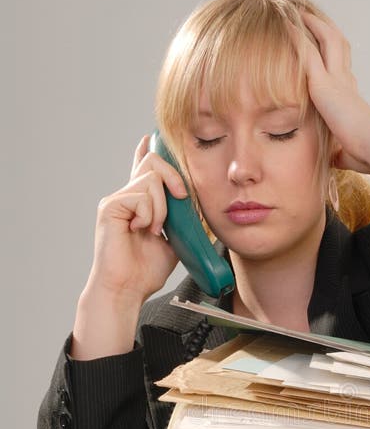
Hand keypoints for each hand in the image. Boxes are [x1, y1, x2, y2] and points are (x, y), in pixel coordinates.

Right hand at [89, 134, 187, 303]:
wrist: (127, 290)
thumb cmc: (146, 271)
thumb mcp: (175, 242)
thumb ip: (181, 221)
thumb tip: (200, 210)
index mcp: (140, 204)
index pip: (143, 168)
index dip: (150, 151)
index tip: (154, 138)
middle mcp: (126, 197)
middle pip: (153, 162)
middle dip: (175, 176)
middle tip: (182, 197)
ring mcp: (117, 200)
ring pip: (151, 180)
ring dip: (162, 207)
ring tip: (155, 230)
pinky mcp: (110, 207)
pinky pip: (141, 195)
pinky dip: (149, 214)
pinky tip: (141, 230)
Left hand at [290, 11, 369, 172]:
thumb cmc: (366, 154)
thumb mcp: (348, 153)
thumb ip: (339, 152)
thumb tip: (334, 159)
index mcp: (351, 98)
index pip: (342, 71)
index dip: (334, 59)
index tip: (324, 51)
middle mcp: (346, 82)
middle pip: (338, 46)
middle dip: (325, 30)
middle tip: (312, 18)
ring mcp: (336, 79)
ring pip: (326, 39)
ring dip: (313, 24)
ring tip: (298, 12)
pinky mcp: (324, 82)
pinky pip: (307, 50)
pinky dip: (296, 35)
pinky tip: (285, 23)